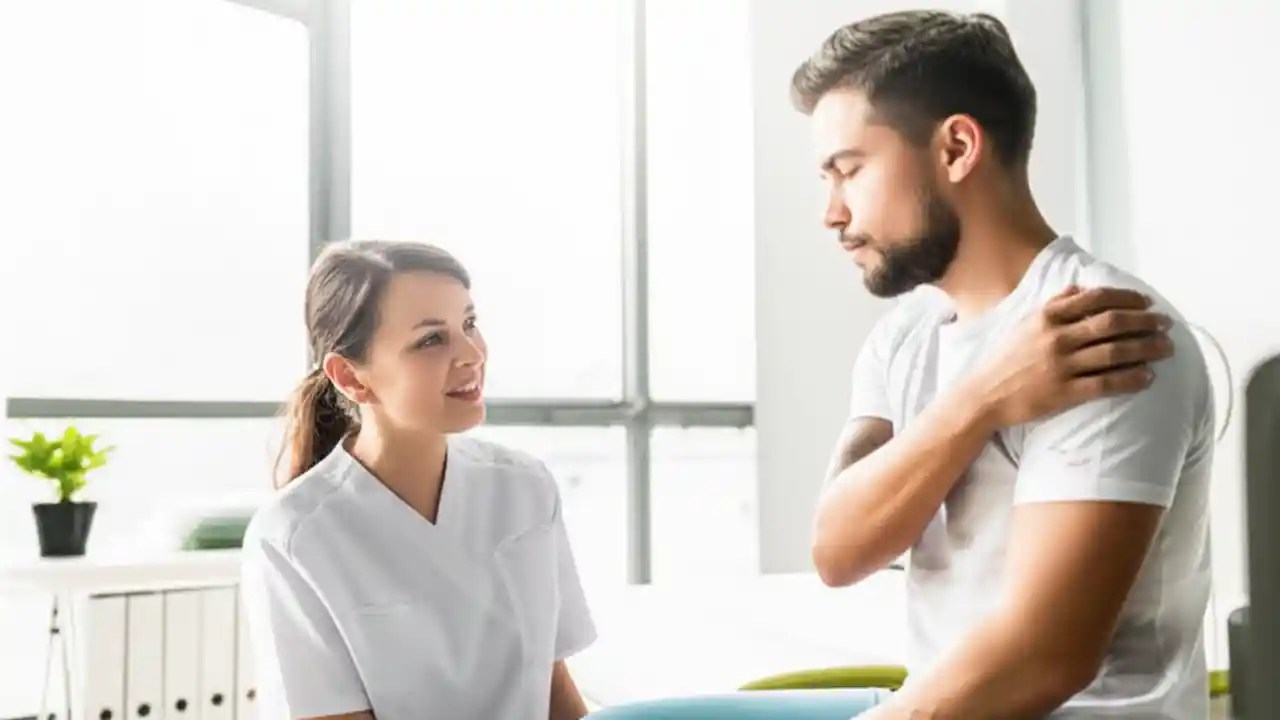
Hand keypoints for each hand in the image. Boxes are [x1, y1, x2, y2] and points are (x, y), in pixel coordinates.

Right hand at [970, 285, 1173, 428]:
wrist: (983, 395)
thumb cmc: (1006, 359)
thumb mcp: (1025, 323)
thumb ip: (1053, 304)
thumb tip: (1079, 288)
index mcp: (1047, 317)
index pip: (1096, 299)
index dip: (1127, 298)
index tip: (1146, 302)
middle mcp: (1056, 337)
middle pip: (1112, 323)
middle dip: (1145, 321)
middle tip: (1165, 324)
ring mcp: (1061, 365)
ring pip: (1115, 352)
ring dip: (1146, 348)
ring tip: (1166, 347)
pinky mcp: (1064, 392)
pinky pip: (1106, 383)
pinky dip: (1131, 379)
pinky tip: (1147, 376)